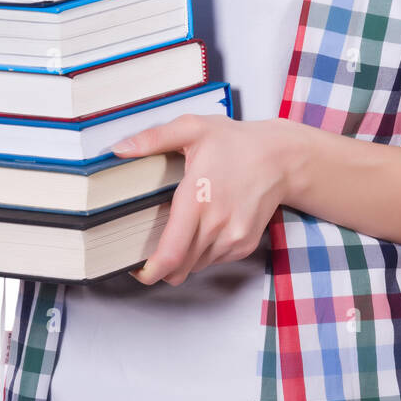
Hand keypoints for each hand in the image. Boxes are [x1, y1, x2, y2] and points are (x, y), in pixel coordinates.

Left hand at [109, 114, 297, 285]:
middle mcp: (215, 225)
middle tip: (149, 249)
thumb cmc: (235, 142)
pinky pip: (214, 260)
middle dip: (160, 266)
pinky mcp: (244, 244)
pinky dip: (202, 252)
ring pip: (195, 266)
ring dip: (182, 257)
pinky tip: (205, 225)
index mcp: (197, 200)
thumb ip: (153, 139)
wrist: (281, 158)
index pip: (170, 255)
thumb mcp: (192, 128)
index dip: (149, 271)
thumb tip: (119, 148)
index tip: (136, 268)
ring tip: (182, 228)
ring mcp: (233, 238)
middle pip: (179, 269)